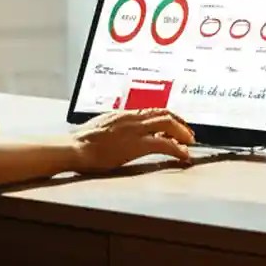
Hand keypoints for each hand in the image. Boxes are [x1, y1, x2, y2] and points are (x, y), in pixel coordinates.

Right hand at [69, 109, 195, 172]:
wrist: (75, 148)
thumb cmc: (82, 141)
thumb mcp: (101, 126)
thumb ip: (115, 125)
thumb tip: (121, 130)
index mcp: (124, 113)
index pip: (153, 110)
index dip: (168, 117)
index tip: (176, 125)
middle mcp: (132, 117)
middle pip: (164, 113)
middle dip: (180, 123)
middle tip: (189, 134)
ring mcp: (136, 130)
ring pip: (168, 124)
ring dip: (183, 134)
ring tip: (190, 144)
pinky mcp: (137, 144)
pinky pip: (165, 144)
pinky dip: (178, 149)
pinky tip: (184, 156)